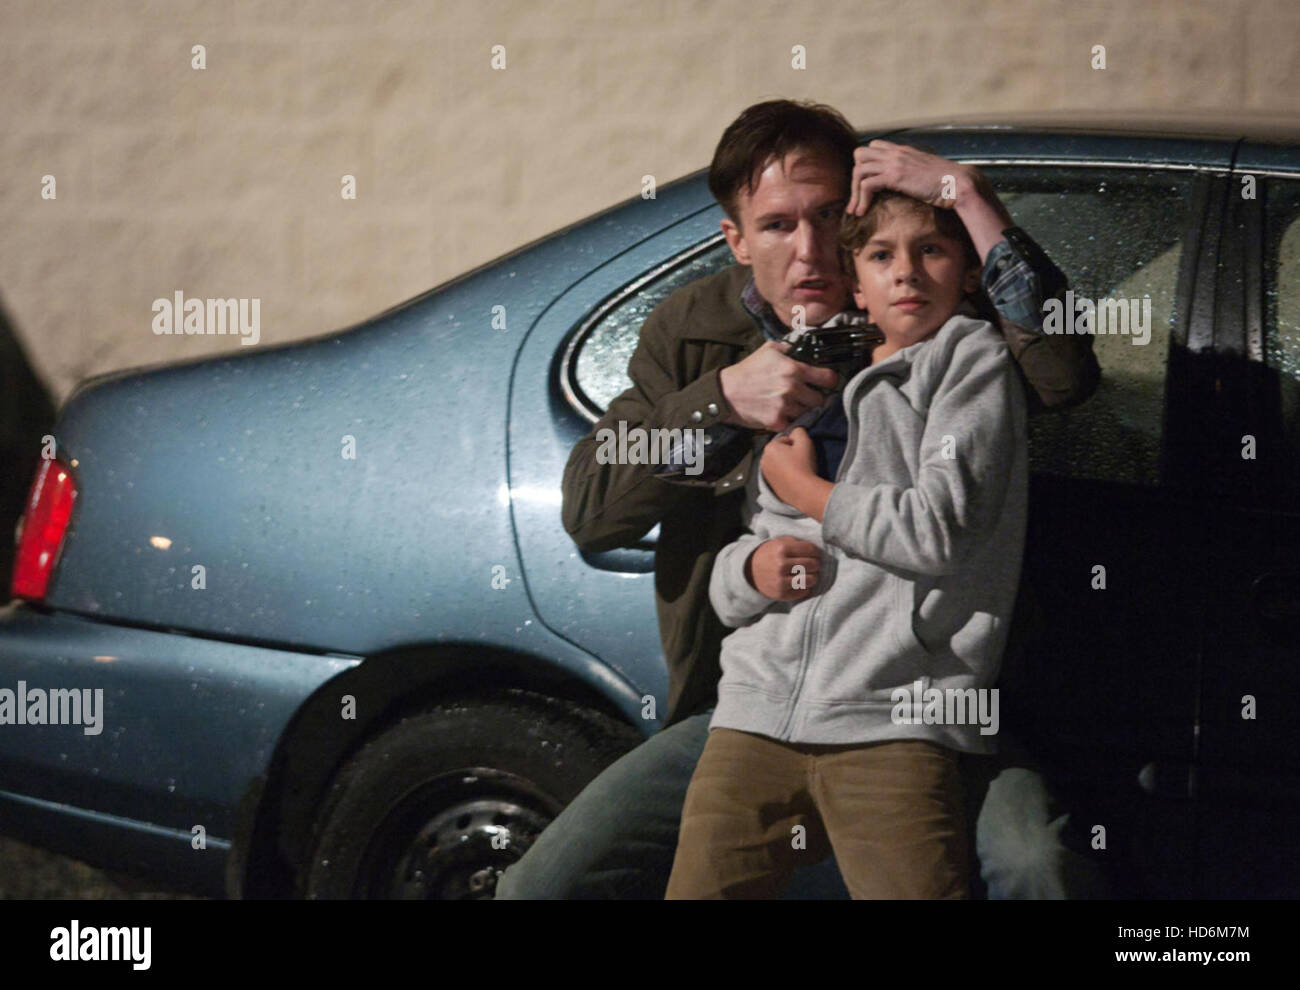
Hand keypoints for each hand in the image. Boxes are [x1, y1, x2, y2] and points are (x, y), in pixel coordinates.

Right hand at [719, 341, 837, 431]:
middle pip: (820, 400)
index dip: (830, 381)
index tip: (826, 383)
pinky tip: (779, 413)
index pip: (828, 378)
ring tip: (788, 404)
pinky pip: (792, 423)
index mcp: (793, 369)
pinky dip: (788, 420)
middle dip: (814, 397)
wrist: (726, 392)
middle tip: (805, 395)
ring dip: (800, 409)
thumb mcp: (769, 349)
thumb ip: (790, 349)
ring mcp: (784, 406)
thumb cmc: (747, 370)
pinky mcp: (776, 421)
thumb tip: (806, 350)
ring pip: (806, 412)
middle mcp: (792, 388)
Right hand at [745, 536, 821, 600]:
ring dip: (813, 577)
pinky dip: (805, 588)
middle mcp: (781, 565)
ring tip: (809, 575)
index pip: (810, 549)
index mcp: (781, 549)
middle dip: (816, 564)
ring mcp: (780, 581)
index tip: (815, 554)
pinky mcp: (781, 594)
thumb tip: (817, 550)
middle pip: (813, 564)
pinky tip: (800, 583)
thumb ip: (797, 542)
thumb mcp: (779, 542)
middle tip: (813, 565)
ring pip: (811, 579)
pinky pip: (803, 592)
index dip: (816, 551)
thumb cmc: (770, 554)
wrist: (750, 571)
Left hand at [761, 427, 816, 506]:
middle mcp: (763, 460)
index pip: (784, 440)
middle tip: (801, 461)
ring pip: (778, 463)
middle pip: (780, 451)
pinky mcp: (769, 485)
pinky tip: (793, 478)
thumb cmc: (803, 465)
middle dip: (789, 454)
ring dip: (787, 464)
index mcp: (769, 447)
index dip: (795, 444)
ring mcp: (765, 474)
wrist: (803, 491)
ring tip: (798, 470)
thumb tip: (794, 433)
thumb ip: (798, 431)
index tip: (801, 452)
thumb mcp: (805, 441)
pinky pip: (778, 475)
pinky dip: (784, 475)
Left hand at [846, 140, 974, 215]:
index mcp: (903, 150)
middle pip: (860, 154)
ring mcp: (895, 163)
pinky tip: (862, 212)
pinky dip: (861, 199)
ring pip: (858, 170)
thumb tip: (907, 184)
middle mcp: (896, 153)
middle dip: (854, 176)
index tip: (865, 186)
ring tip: (855, 210)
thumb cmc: (948, 182)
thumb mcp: (925, 173)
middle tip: (857, 198)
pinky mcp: (895, 176)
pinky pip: (866, 184)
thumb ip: (912, 173)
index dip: (866, 164)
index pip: (873, 147)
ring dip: (854, 191)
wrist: (960, 183)